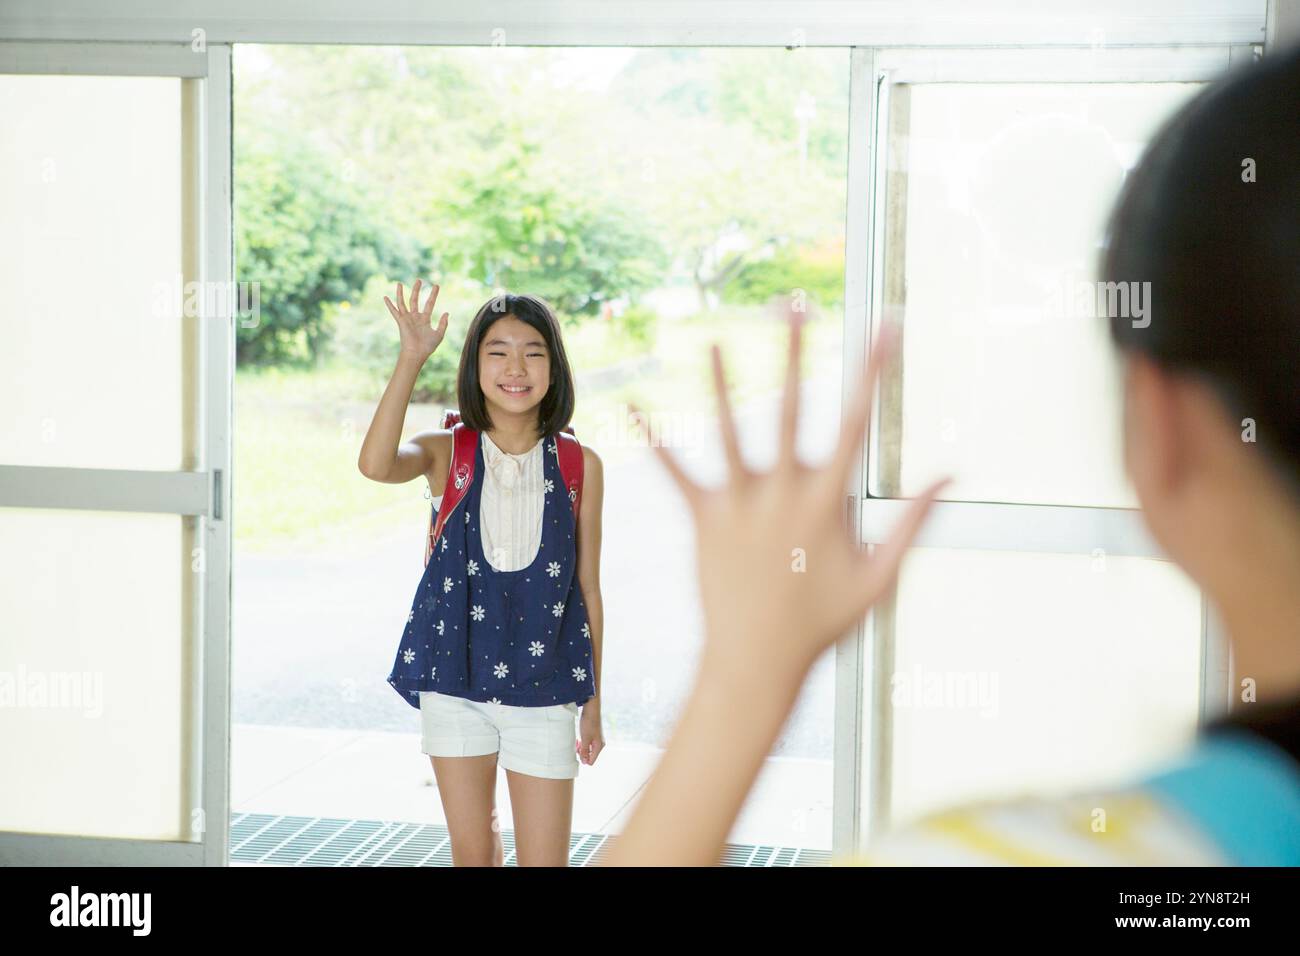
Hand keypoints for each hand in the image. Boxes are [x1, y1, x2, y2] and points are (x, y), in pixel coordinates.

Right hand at [383, 279, 448, 358]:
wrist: (417, 353)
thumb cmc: (428, 346)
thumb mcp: (439, 334)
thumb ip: (443, 324)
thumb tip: (446, 313)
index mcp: (424, 319)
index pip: (429, 304)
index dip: (433, 295)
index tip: (436, 285)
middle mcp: (415, 317)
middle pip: (415, 300)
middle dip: (417, 290)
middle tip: (419, 280)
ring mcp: (407, 319)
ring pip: (403, 302)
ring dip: (401, 293)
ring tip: (399, 283)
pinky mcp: (401, 322)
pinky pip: (394, 311)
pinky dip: (390, 304)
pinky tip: (385, 297)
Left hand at [577, 705, 604, 766]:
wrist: (591, 709)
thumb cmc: (589, 723)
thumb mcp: (585, 739)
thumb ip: (585, 751)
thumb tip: (584, 762)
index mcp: (599, 746)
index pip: (591, 761)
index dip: (583, 759)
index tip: (578, 750)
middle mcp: (599, 744)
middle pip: (590, 756)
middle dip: (582, 753)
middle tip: (577, 745)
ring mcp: (597, 740)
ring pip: (588, 750)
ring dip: (582, 748)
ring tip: (578, 741)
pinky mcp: (594, 735)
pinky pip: (588, 744)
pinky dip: (583, 743)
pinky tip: (580, 739)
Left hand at [631, 309, 948, 687]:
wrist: (758, 663)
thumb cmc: (823, 623)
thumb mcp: (880, 575)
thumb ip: (913, 520)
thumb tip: (952, 474)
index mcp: (827, 499)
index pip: (855, 421)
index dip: (872, 369)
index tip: (885, 327)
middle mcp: (782, 492)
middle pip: (790, 408)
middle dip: (794, 352)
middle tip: (795, 304)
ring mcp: (740, 504)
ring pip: (728, 432)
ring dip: (718, 383)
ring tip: (709, 340)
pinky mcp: (704, 520)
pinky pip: (678, 474)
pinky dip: (658, 442)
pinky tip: (637, 406)